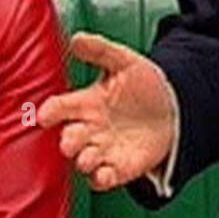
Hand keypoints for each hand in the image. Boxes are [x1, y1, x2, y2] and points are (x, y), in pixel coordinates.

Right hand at [38, 32, 176, 191]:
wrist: (174, 109)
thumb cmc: (142, 86)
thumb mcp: (125, 62)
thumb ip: (100, 50)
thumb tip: (75, 38)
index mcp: (85, 103)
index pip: (59, 108)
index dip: (50, 112)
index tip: (45, 115)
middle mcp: (89, 129)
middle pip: (69, 138)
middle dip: (67, 141)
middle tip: (71, 140)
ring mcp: (102, 150)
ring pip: (82, 161)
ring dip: (83, 161)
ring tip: (89, 156)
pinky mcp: (117, 168)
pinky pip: (102, 179)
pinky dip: (101, 179)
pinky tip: (106, 173)